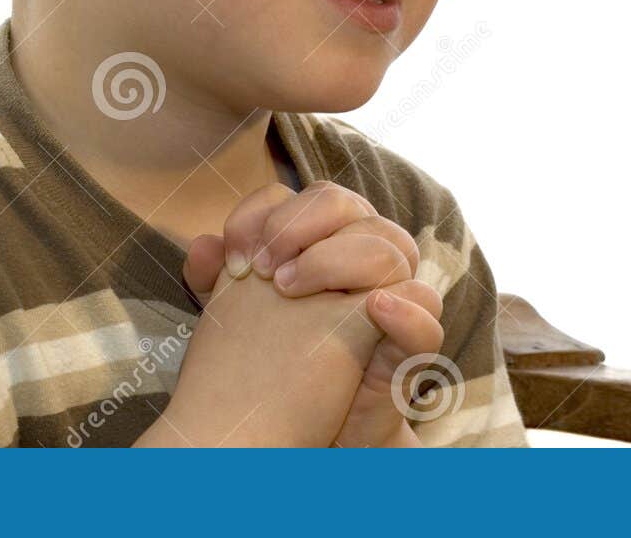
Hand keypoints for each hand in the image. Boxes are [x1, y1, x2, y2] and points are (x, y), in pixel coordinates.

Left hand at [183, 181, 444, 446]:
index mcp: (323, 241)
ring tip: (289, 288)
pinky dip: (406, 309)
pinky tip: (374, 307)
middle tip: (260, 268)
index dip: (261, 215)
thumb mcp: (237, 317)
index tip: (231, 254)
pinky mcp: (410, 344)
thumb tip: (203, 247)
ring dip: (336, 259)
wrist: (314, 433)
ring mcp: (392, 295)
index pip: (302, 197)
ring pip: (388, 245)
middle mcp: (361, 256)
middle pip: (344, 203)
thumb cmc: (277, 365)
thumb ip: (216, 279)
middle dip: (296, 226)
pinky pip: (426, 312)